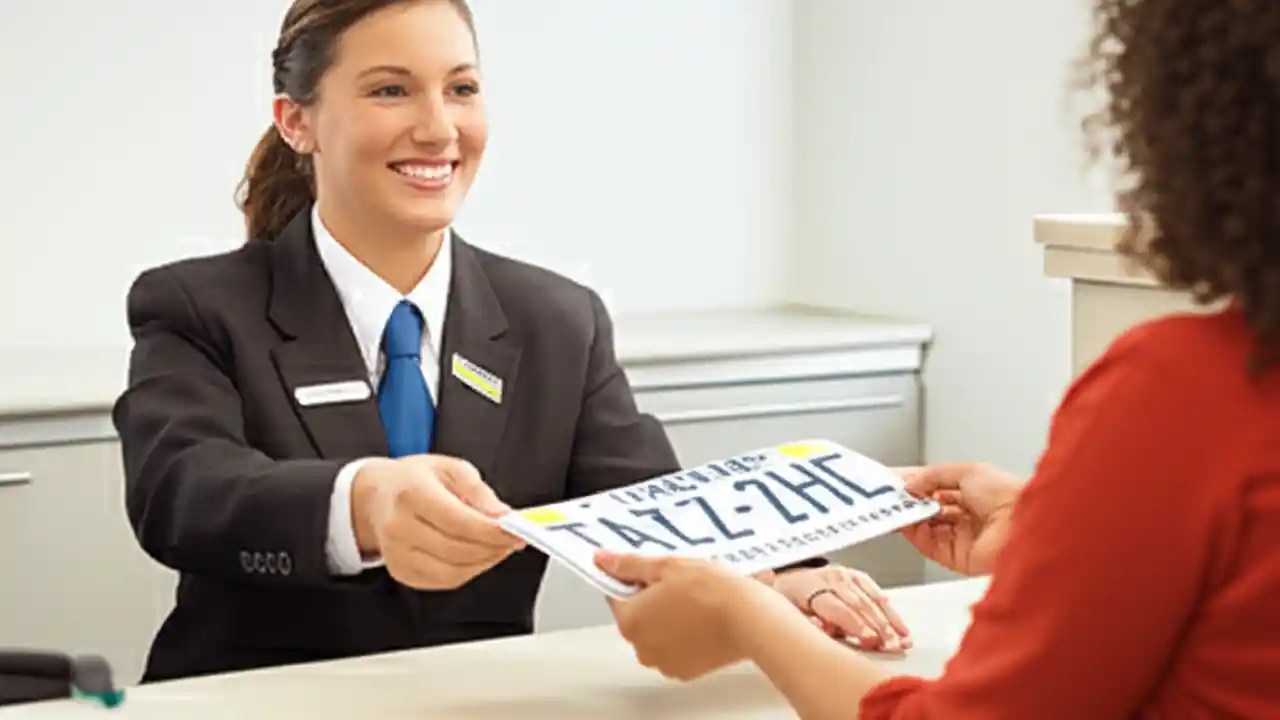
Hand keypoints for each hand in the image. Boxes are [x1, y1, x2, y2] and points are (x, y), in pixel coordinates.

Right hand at [351, 455, 525, 589]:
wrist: (377, 497)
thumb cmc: (415, 480)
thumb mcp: (451, 468)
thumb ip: (480, 492)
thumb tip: (503, 517)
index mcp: (411, 494)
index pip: (459, 521)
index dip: (492, 531)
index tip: (517, 531)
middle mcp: (398, 527)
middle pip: (457, 550)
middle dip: (493, 548)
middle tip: (514, 539)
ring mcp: (397, 554)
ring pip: (453, 572)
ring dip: (484, 562)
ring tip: (498, 546)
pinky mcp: (401, 572)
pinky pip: (444, 581)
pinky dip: (468, 571)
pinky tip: (477, 555)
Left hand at [595, 552, 789, 681]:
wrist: (750, 618)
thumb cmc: (710, 590)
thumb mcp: (667, 566)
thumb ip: (630, 565)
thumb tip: (602, 560)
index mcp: (630, 620)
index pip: (616, 595)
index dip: (634, 580)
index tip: (654, 572)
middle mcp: (641, 647)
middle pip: (637, 616)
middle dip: (652, 600)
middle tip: (680, 584)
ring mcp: (663, 662)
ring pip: (656, 633)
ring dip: (668, 618)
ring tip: (695, 601)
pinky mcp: (684, 671)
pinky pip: (674, 649)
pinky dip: (683, 636)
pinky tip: (702, 620)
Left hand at [771, 566, 910, 651]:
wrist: (785, 579)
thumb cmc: (787, 601)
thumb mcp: (787, 614)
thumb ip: (806, 624)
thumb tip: (822, 629)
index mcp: (811, 589)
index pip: (838, 609)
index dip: (856, 625)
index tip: (870, 640)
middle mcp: (831, 579)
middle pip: (859, 605)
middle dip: (879, 627)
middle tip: (891, 645)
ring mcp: (844, 575)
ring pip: (871, 599)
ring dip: (889, 621)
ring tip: (902, 639)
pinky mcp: (854, 575)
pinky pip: (874, 590)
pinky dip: (888, 607)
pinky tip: (898, 622)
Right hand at [897, 462, 1024, 575]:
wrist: (1023, 526)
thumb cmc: (1008, 496)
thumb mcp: (966, 471)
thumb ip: (933, 475)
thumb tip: (911, 482)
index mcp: (976, 493)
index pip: (938, 488)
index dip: (917, 483)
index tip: (896, 481)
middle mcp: (970, 516)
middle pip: (930, 509)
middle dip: (910, 501)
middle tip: (890, 495)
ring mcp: (963, 538)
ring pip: (927, 528)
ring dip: (909, 517)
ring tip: (895, 507)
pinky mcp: (958, 558)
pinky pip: (929, 546)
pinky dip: (915, 535)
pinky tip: (908, 523)